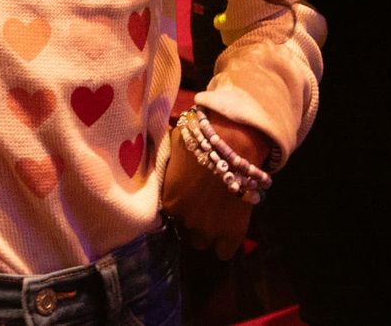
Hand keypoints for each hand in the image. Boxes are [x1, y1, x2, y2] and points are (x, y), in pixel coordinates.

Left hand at [160, 124, 253, 258]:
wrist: (234, 143)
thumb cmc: (202, 138)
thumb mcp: (173, 145)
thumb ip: (166, 159)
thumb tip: (155, 153)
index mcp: (169, 200)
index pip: (170, 212)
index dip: (181, 202)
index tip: (189, 195)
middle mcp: (185, 219)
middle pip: (185, 228)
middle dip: (192, 217)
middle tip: (203, 203)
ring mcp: (208, 229)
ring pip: (201, 242)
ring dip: (207, 231)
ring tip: (216, 215)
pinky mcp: (232, 234)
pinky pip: (224, 253)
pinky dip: (225, 244)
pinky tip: (228, 230)